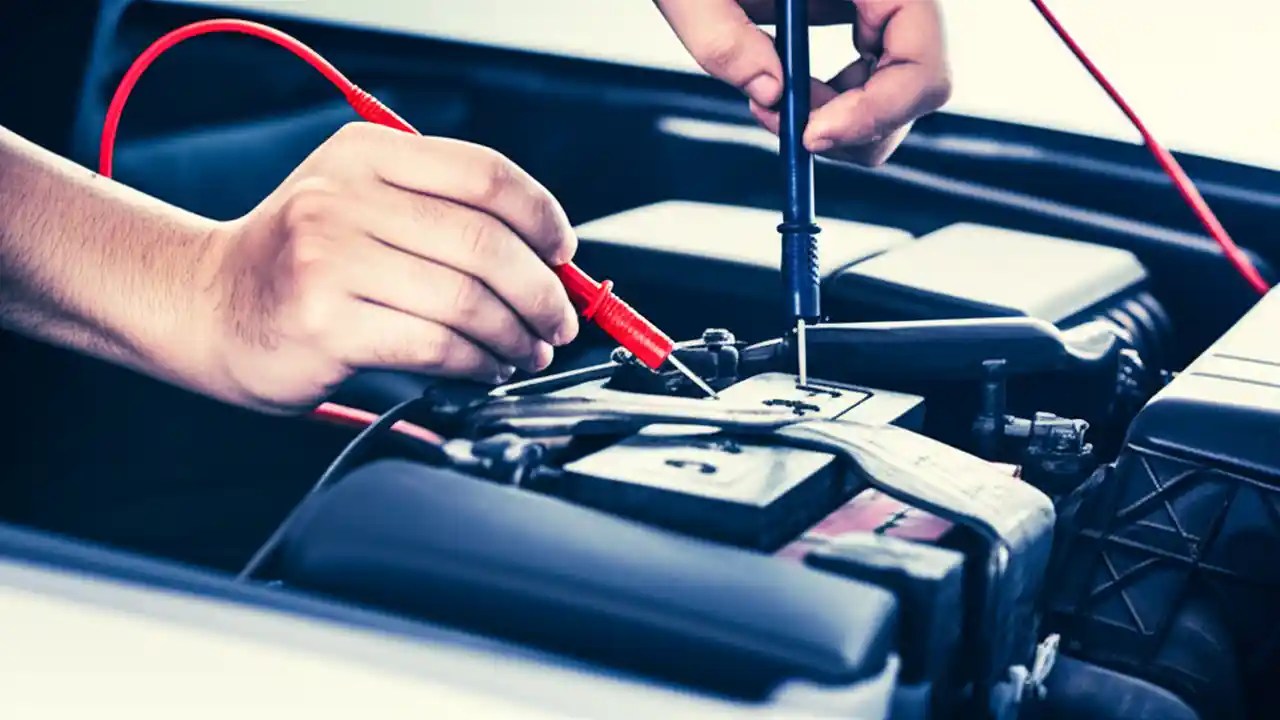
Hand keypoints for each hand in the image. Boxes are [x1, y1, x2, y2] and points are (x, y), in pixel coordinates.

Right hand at [196, 122, 579, 412]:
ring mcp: (329, 259)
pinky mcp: (324, 323)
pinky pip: (435, 345)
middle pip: (485, 242)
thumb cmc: (300, 261)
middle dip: (541, 291)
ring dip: (515, 335)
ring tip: (525, 351)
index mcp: (366, 156)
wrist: (206, 305)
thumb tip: (547, 258)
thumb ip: (441, 213)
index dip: (541, 216)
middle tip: (558, 321)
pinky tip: (486, 368)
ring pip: (467, 300)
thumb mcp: (359, 203)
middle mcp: (344, 197)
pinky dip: (479, 362)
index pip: (484, 174)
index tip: (563, 253)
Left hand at [654, 0, 950, 164]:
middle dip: (859, 123)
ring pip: (895, 81)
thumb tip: (771, 94)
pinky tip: (780, 88)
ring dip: (840, 115)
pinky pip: (867, 65)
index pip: (921, 54)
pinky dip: (830, 98)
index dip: (880, 110)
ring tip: (772, 103)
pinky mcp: (853, 6)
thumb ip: (722, 37)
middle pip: (919, 79)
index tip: (812, 133)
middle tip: (793, 130)